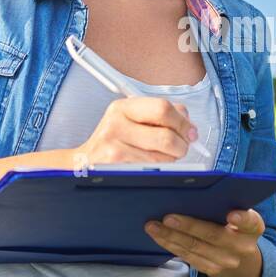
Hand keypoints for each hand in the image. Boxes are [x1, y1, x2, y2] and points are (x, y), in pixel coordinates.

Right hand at [76, 96, 196, 164]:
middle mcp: (116, 123)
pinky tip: (151, 166)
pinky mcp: (115, 166)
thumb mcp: (133, 119)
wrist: (84, 163)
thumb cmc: (115, 141)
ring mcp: (114, 145)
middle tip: (182, 148)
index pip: (162, 108)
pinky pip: (150, 170)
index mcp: (124, 107)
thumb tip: (188, 124)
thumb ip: (162, 115)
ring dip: (171, 160)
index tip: (191, 132)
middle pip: (165, 135)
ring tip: (163, 157)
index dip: (183, 122)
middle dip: (181, 145)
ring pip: (161, 157)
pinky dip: (158, 169)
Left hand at [143, 208, 264, 275]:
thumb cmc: (232, 220)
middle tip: (167, 217)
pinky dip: (170, 245)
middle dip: (188, 226)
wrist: (237, 251)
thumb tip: (190, 187)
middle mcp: (242, 247)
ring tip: (152, 225)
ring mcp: (226, 261)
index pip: (250, 221)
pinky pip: (187, 258)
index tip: (231, 214)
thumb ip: (223, 201)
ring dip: (171, 237)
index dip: (242, 219)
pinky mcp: (210, 269)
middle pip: (214, 236)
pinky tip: (158, 236)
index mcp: (253, 226)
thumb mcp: (236, 209)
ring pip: (195, 249)